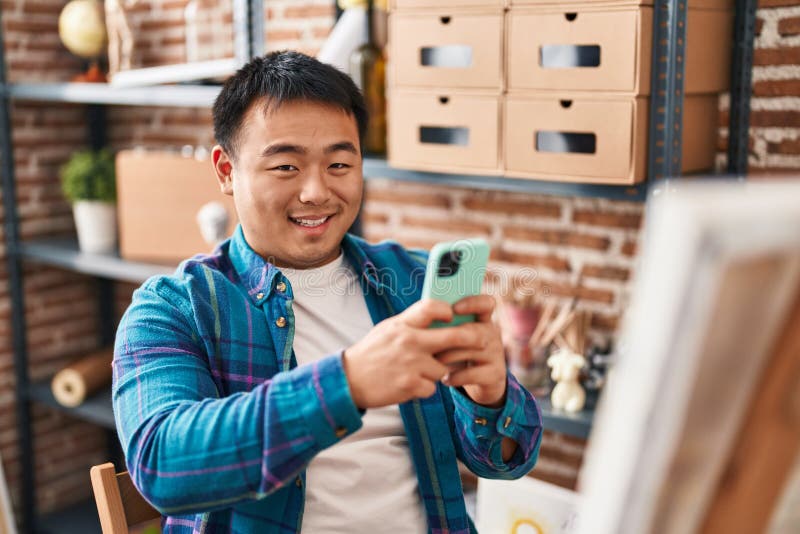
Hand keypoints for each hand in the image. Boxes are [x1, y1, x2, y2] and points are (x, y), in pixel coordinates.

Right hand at [343, 299, 485, 408]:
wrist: (349, 380)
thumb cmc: (372, 352)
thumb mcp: (389, 329)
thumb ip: (412, 322)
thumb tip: (440, 314)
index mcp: (403, 325)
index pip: (433, 307)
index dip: (448, 310)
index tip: (452, 315)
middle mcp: (409, 342)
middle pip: (454, 337)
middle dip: (470, 339)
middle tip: (479, 340)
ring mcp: (411, 365)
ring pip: (443, 368)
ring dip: (436, 371)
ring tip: (418, 370)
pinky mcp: (410, 386)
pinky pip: (432, 387)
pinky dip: (425, 388)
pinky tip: (410, 384)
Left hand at [436, 295, 507, 407]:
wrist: (478, 382)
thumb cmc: (457, 352)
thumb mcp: (454, 337)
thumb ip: (445, 325)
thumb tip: (424, 316)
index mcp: (482, 319)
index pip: (486, 303)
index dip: (472, 303)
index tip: (454, 309)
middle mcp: (492, 334)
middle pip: (474, 330)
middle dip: (450, 338)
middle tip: (430, 345)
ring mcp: (496, 354)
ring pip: (471, 351)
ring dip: (448, 357)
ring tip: (433, 362)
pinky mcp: (495, 374)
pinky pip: (472, 374)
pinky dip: (455, 377)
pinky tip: (445, 379)